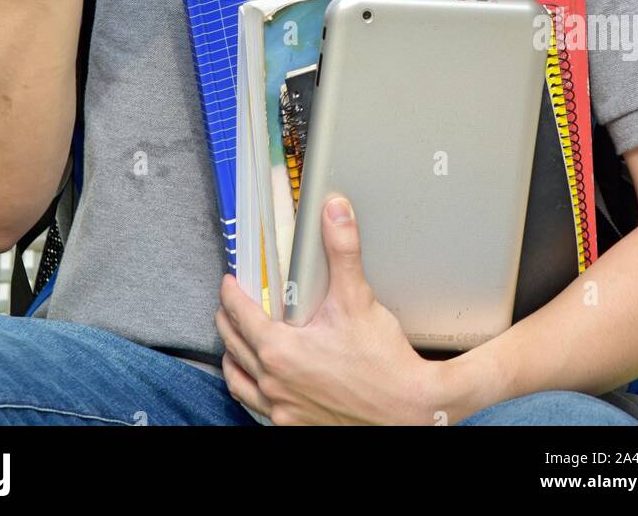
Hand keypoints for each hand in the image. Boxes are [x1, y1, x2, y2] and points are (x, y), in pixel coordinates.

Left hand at [216, 195, 453, 424]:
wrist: (409, 411)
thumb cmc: (383, 364)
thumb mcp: (358, 299)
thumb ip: (342, 250)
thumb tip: (334, 211)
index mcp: (280, 350)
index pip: (240, 314)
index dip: (231, 293)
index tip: (229, 282)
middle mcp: (274, 383)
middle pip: (234, 345)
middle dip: (229, 320)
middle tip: (231, 303)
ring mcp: (282, 409)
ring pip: (240, 380)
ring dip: (235, 357)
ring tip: (237, 342)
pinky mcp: (295, 426)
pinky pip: (258, 406)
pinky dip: (251, 388)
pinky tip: (260, 381)